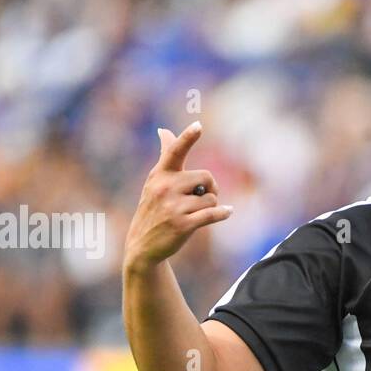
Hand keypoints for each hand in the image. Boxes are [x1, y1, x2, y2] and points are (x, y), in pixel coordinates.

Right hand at [123, 121, 230, 270]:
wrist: (142, 245)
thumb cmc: (154, 209)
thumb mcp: (155, 182)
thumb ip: (164, 156)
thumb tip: (164, 131)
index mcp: (160, 175)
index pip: (174, 151)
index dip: (187, 138)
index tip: (199, 126)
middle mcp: (165, 188)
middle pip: (206, 177)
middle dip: (210, 187)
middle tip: (203, 197)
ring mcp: (173, 207)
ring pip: (211, 198)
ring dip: (211, 205)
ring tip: (198, 212)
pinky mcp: (183, 225)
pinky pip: (212, 214)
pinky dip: (223, 213)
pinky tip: (228, 212)